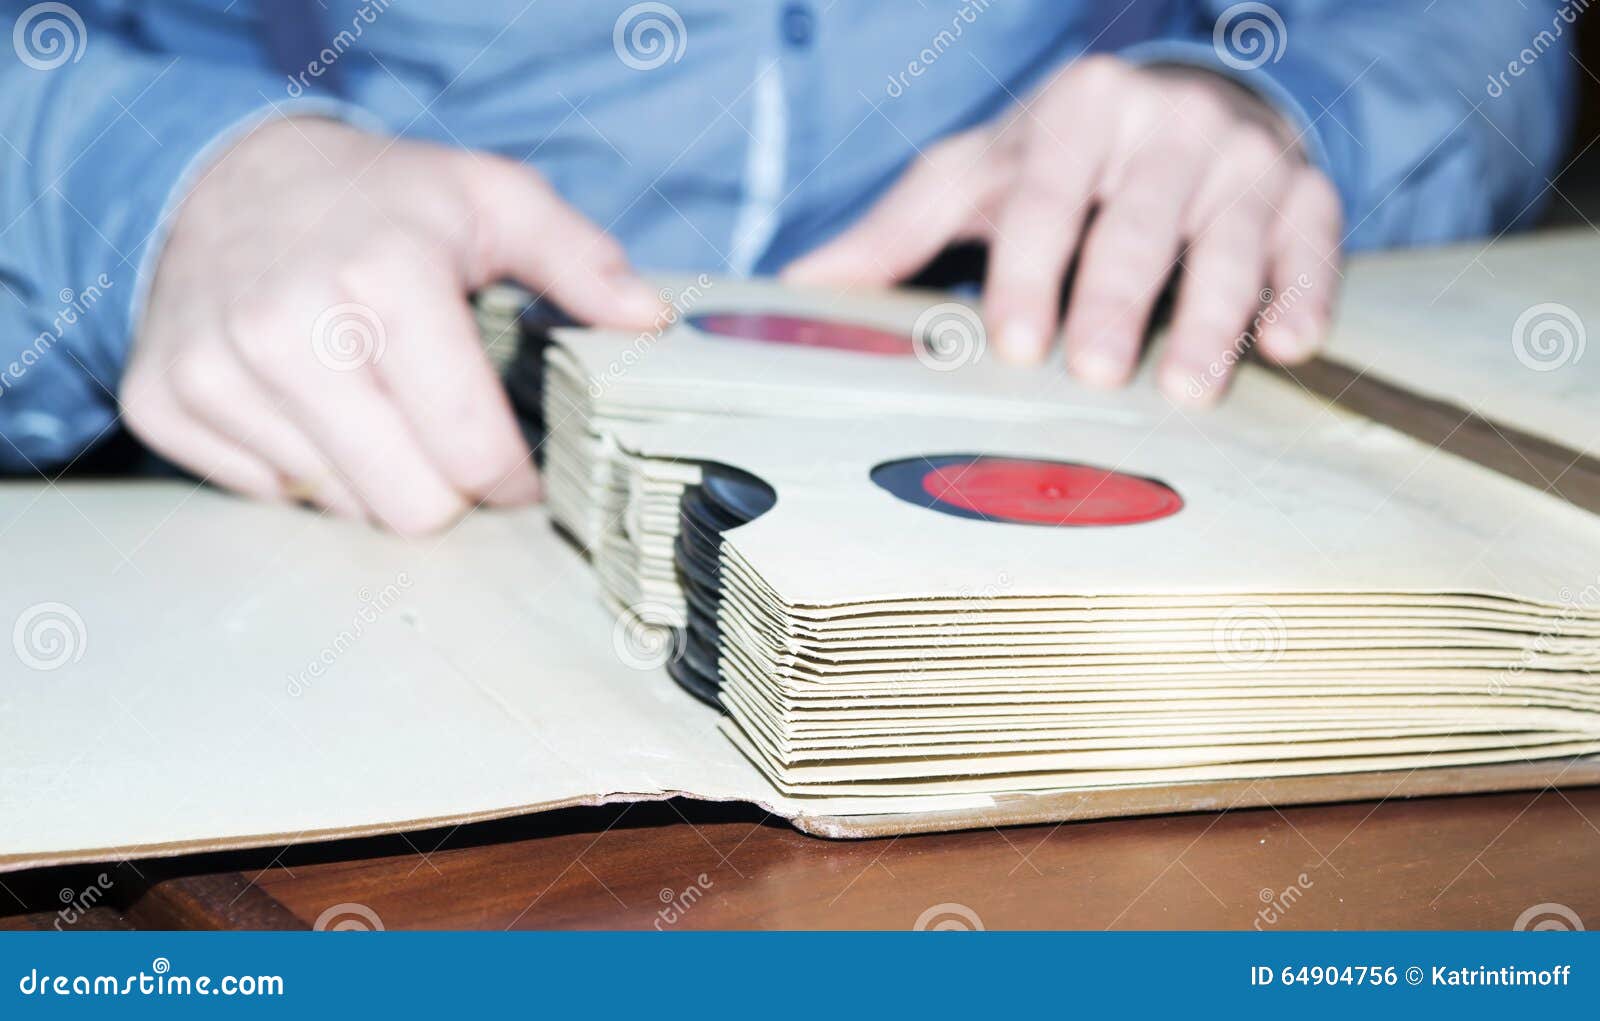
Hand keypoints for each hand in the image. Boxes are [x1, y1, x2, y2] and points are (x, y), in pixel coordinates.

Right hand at [122, 117, 662, 533]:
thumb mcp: (492, 199)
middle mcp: (287, 327)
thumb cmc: (380, 200)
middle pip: (407, 508)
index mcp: (383, 278)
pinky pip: (267, 496)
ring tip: (374, 402)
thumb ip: (582, 261)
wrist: (223, 174)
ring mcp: (214, 368)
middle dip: (446, 487)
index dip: (512, 476)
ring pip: (338, 509)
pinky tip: (310, 405)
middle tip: (448, 437)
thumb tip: (650, 322)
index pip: (473, 455)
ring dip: (373, 474)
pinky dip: (301, 467)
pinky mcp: (163, 400)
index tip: (516, 461)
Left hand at [784, 56, 1342, 403]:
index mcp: (1079, 112)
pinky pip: (1311, 245)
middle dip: (1115, 299)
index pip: (1048, 196)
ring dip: (1211, 317)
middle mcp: (1167, 125)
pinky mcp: (1307, 193)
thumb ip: (899, 229)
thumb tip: (797, 293)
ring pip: (1226, 240)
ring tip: (1190, 390)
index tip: (1018, 343)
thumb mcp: (980, 176)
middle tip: (1097, 374)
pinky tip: (1291, 346)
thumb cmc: (1064, 161)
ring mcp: (1244, 158)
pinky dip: (1303, 293)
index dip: (1030, 269)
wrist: (1189, 106)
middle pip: (1136, 222)